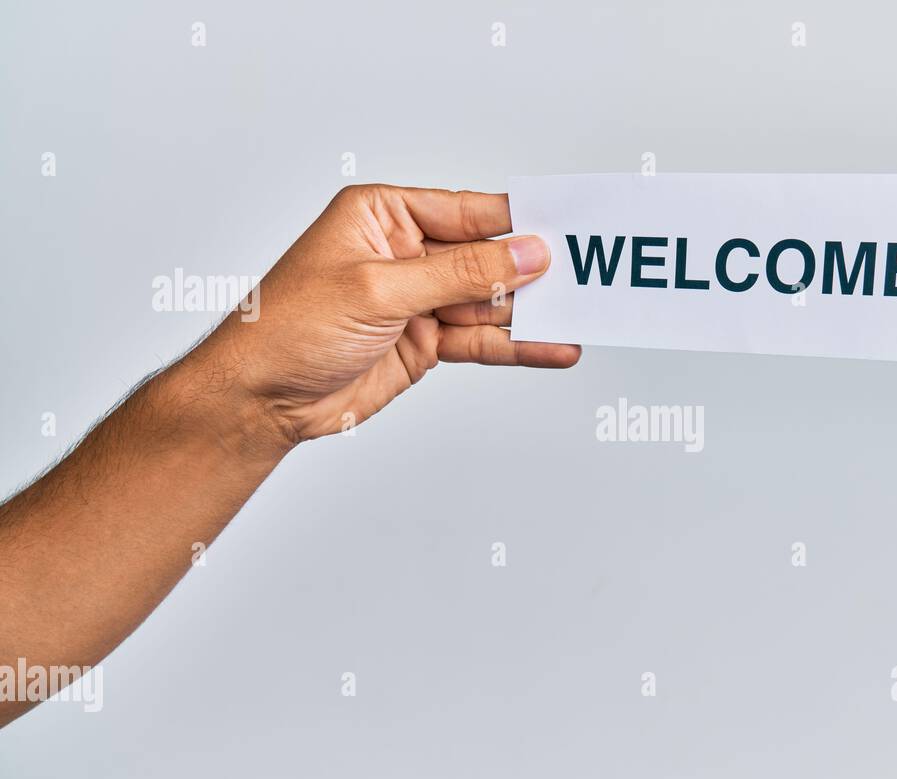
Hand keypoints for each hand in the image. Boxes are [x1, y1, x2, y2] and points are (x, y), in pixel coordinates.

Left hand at [199, 184, 579, 445]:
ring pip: (491, 302)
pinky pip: (483, 340)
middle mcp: (405, 253)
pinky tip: (554, 347)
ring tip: (582, 317)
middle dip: (533, 271)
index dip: (518, 222)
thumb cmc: (289, 328)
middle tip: (588, 276)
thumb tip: (525, 253)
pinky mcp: (426, 343)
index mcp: (384, 216)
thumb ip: (461, 273)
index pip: (467, 212)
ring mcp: (418, 300)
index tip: (567, 228)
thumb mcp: (380, 290)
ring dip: (533, 313)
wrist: (259, 400)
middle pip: (487, 257)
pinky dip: (518, 346)